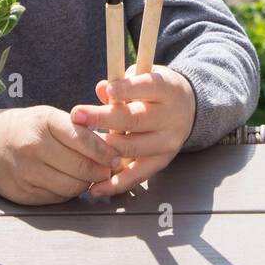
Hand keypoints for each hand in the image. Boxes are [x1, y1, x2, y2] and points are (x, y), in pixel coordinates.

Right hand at [0, 105, 120, 205]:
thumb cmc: (28, 128)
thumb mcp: (49, 116)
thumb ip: (78, 128)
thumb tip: (112, 146)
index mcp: (45, 122)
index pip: (82, 139)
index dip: (104, 151)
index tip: (116, 157)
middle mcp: (34, 147)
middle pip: (80, 167)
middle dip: (100, 171)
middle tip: (108, 170)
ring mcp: (27, 172)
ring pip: (71, 186)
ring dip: (86, 183)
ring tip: (90, 176)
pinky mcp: (24, 193)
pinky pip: (58, 198)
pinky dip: (69, 192)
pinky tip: (70, 182)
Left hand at [69, 66, 196, 197]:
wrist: (188, 109)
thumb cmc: (155, 91)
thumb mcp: (143, 78)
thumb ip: (122, 83)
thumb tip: (102, 89)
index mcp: (166, 90)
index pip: (147, 88)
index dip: (127, 90)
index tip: (108, 91)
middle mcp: (170, 117)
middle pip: (135, 120)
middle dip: (103, 119)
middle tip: (77, 116)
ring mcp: (167, 142)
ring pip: (132, 149)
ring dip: (104, 150)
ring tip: (80, 146)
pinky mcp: (162, 162)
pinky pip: (137, 175)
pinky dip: (115, 183)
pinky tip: (95, 187)